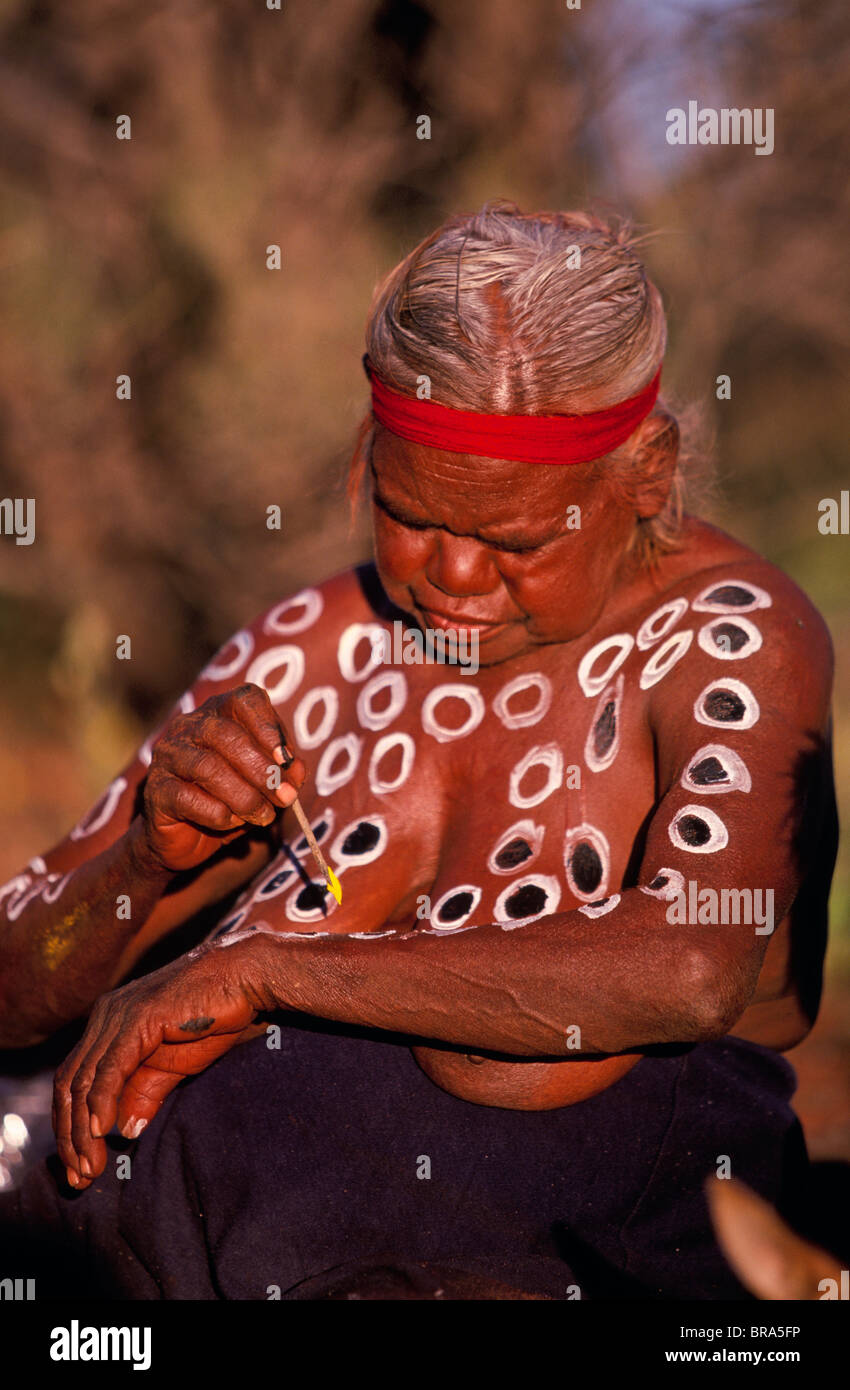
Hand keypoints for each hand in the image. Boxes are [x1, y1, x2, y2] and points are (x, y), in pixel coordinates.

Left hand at [52, 938, 267, 1188]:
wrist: (246, 976)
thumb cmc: (216, 1015)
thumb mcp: (174, 1064)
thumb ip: (145, 1091)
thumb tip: (124, 1131)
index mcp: (109, 1023)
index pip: (75, 1080)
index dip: (71, 1126)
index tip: (81, 1166)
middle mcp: (105, 1016)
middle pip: (70, 1084)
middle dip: (70, 1136)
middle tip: (80, 1178)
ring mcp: (118, 1015)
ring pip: (85, 1081)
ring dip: (83, 1129)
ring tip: (91, 1166)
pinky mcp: (138, 1018)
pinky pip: (110, 1069)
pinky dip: (101, 1103)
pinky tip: (102, 1132)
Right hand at [141, 682, 305, 871]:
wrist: (186, 838)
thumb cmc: (230, 800)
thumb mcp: (264, 785)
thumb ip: (283, 773)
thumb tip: (297, 771)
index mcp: (219, 713)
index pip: (244, 699)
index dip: (269, 727)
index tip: (286, 760)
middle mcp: (189, 726)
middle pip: (227, 735)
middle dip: (262, 770)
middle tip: (284, 797)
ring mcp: (168, 756)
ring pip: (208, 767)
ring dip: (245, 796)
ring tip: (264, 816)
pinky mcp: (156, 789)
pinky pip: (188, 798)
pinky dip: (217, 813)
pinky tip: (230, 822)